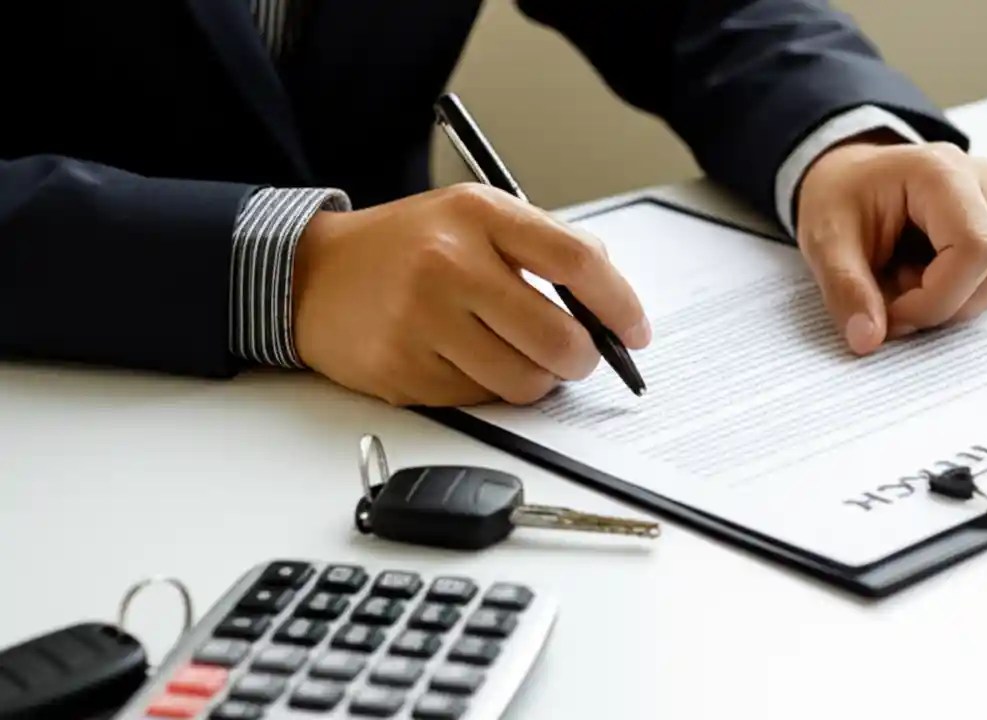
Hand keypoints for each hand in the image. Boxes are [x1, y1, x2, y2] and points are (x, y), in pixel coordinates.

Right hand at [292, 184, 650, 406]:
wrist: (313, 275)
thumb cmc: (408, 246)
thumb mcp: (473, 218)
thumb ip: (543, 247)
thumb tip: (609, 302)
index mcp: (477, 214)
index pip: (576, 262)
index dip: (619, 304)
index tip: (635, 331)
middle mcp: (449, 263)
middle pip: (558, 338)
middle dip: (581, 359)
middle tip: (576, 357)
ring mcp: (421, 320)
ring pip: (523, 382)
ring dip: (535, 381)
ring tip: (515, 357)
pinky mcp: (402, 368)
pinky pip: (478, 400)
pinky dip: (486, 389)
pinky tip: (463, 360)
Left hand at [795, 138, 986, 353]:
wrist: (851, 174)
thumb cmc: (840, 196)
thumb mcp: (825, 239)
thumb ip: (845, 288)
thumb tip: (867, 339)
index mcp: (942, 172)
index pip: (975, 250)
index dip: (937, 299)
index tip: (891, 314)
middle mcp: (984, 182)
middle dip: (942, 306)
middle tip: (891, 303)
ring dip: (953, 301)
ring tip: (906, 279)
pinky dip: (964, 294)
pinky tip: (927, 276)